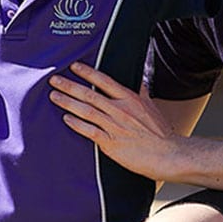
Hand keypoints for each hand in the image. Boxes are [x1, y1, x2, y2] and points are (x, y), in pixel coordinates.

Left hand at [48, 63, 183, 180]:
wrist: (168, 155)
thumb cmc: (161, 134)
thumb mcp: (152, 107)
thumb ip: (142, 94)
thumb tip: (140, 83)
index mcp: (130, 99)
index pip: (105, 81)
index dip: (88, 72)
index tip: (74, 66)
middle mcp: (120, 110)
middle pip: (89, 94)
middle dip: (69, 86)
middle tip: (54, 80)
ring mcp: (114, 126)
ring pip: (86, 110)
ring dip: (68, 102)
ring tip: (54, 96)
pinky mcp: (110, 143)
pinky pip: (89, 131)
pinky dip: (76, 124)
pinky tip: (66, 118)